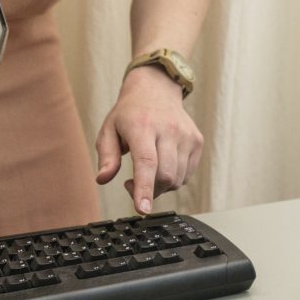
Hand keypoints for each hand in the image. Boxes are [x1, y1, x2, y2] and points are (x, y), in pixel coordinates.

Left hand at [95, 67, 203, 213]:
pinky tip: (162, 166)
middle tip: (131, 185)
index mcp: (143, 127)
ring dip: (160, 186)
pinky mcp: (197, 141)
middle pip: (165, 176)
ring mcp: (186, 135)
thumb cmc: (130, 113)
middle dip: (149, 191)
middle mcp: (169, 130)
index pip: (147, 162)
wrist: (157, 90)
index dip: (144, 188)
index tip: (142, 209)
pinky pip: (187, 174)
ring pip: (177, 179)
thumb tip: (103, 179)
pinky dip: (173, 179)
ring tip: (147, 173)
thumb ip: (106, 156)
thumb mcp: (108, 130)